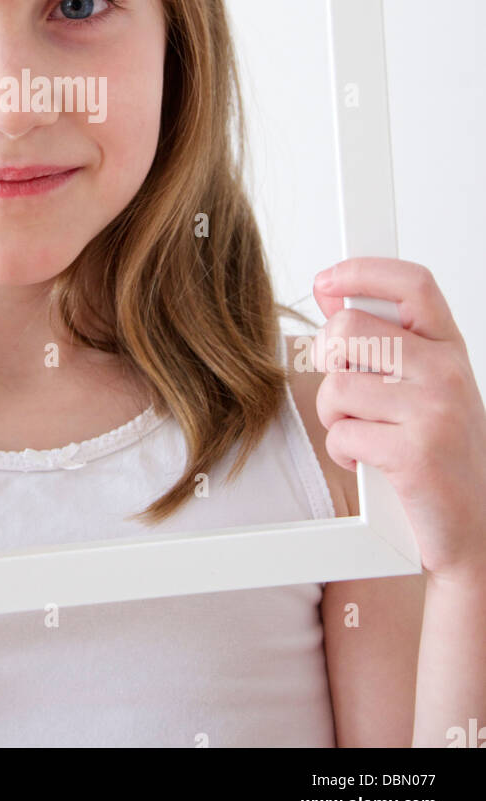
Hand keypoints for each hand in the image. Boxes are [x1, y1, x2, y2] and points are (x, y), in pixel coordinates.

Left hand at [310, 257, 485, 584]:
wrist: (472, 528)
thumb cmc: (439, 454)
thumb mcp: (418, 386)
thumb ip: (380, 342)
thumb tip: (331, 296)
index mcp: (449, 350)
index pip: (412, 284)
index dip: (363, 271)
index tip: (328, 280)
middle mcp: (448, 373)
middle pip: (349, 329)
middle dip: (328, 360)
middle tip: (346, 392)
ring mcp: (435, 411)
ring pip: (337, 384)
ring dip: (334, 415)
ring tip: (364, 434)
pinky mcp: (415, 453)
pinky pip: (342, 432)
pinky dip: (343, 452)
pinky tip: (370, 463)